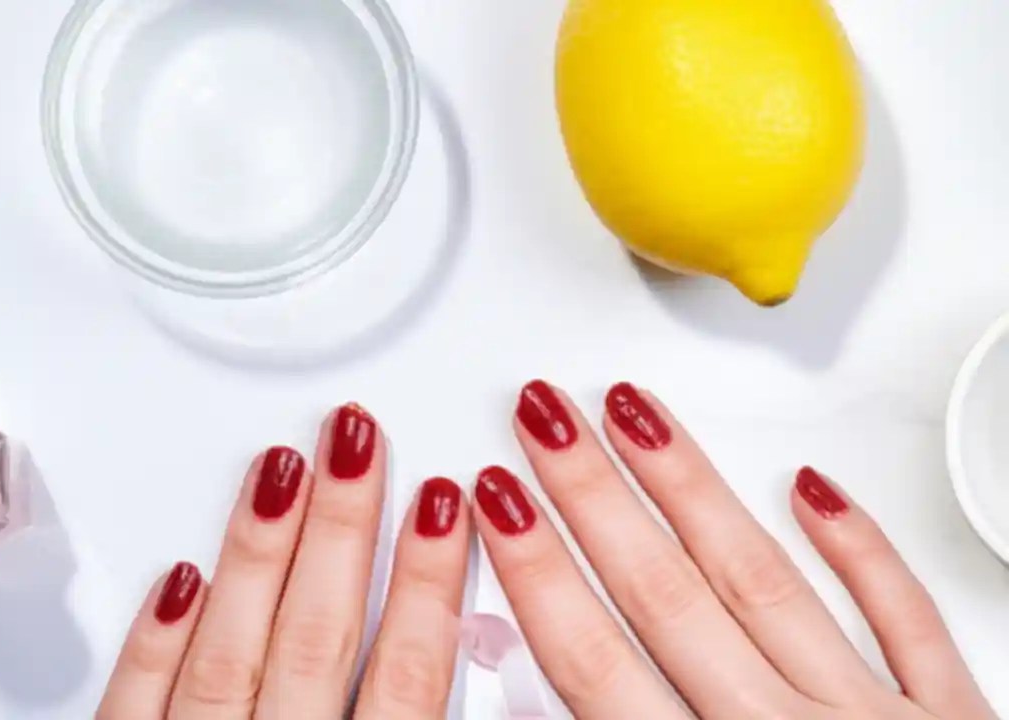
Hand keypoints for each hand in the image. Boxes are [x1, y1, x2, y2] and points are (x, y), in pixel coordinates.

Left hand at [97, 404, 470, 718]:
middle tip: (357, 444)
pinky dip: (158, 642)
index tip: (444, 508)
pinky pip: (136, 707)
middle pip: (317, 638)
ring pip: (230, 652)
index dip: (428, 586)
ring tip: (282, 470)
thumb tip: (479, 679)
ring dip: (259, 552)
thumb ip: (414, 718)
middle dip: (342, 529)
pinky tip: (181, 579)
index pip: (406, 680)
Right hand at [483, 380, 994, 717]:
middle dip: (592, 499)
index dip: (537, 574)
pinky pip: (906, 616)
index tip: (496, 503)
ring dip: (689, 489)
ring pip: (761, 580)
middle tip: (543, 419)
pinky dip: (861, 549)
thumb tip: (549, 712)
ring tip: (636, 417)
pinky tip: (814, 487)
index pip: (596, 665)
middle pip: (665, 597)